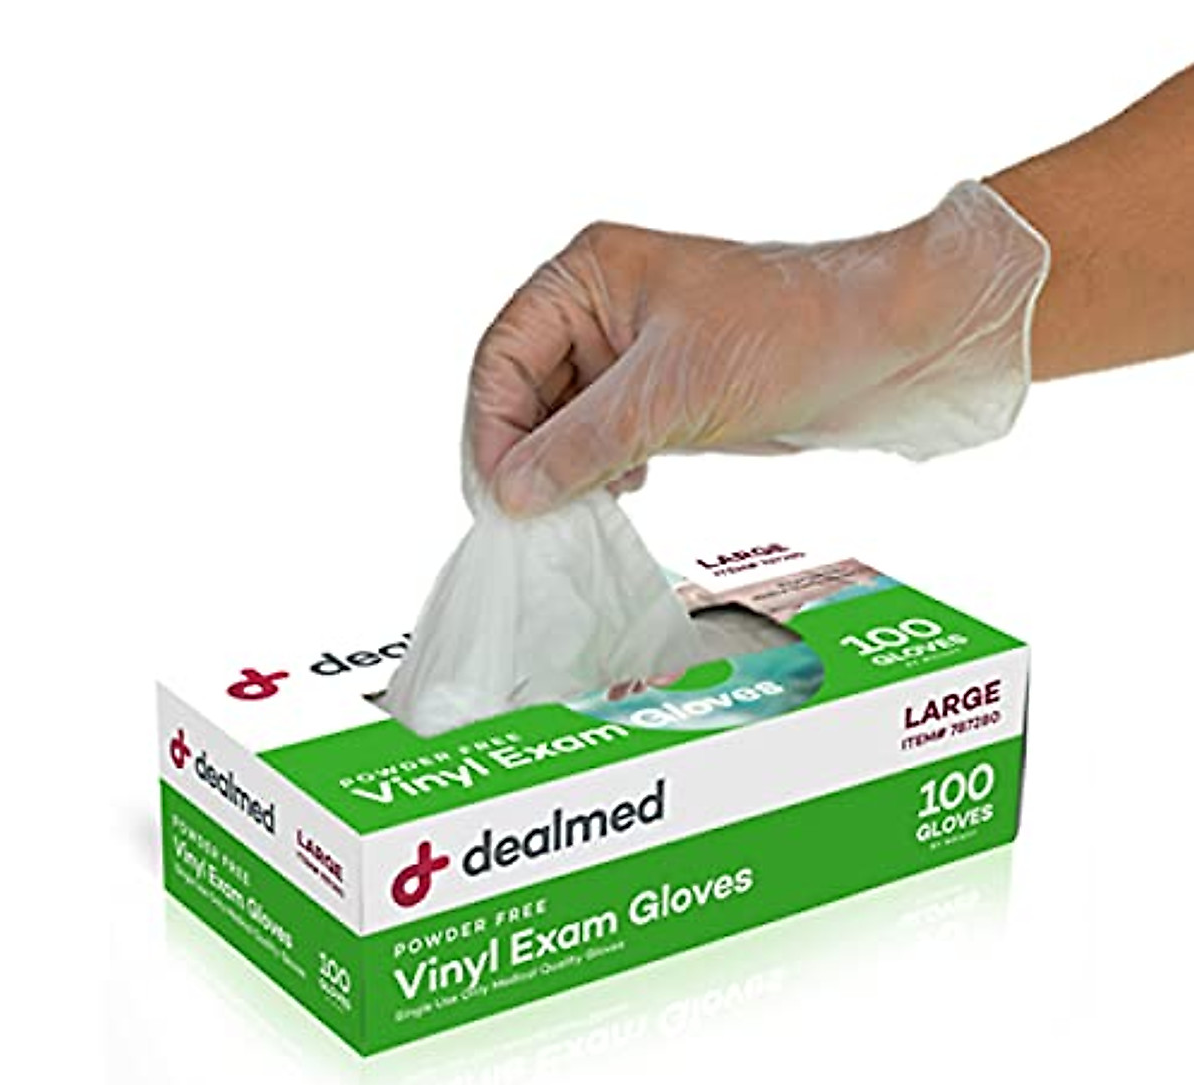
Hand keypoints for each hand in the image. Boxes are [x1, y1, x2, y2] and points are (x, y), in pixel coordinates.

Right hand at [466, 182, 1047, 515]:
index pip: (503, 357)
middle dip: (524, 454)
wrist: (885, 345)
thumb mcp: (674, 392)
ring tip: (576, 506)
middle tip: (530, 515)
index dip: (493, 429)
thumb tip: (513, 492)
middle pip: (523, 391)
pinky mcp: (661, 392)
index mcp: (587, 276)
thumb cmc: (793, 332)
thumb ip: (583, 444)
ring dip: (560, 468)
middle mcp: (599, 309)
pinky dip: (597, 470)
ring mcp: (630, 353)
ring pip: (561, 421)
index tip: (500, 494)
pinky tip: (620, 490)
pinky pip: (601, 437)